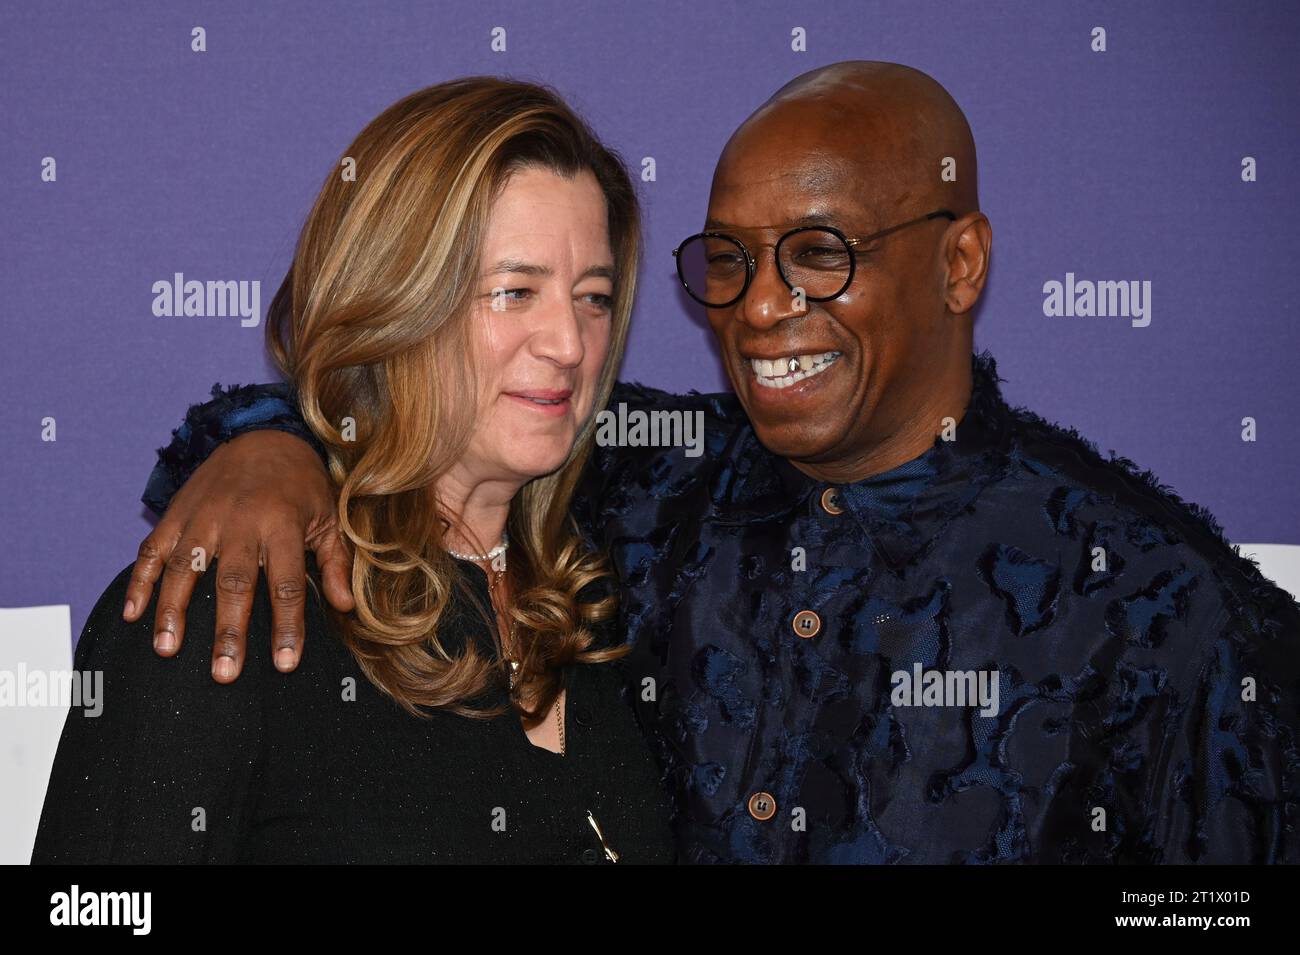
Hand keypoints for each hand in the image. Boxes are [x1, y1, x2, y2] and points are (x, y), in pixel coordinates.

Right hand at [123, 430, 354, 681]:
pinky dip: (140, 581)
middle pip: (234, 583)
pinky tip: (134, 615)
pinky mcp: (176, 513)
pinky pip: (152, 550)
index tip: (284, 664)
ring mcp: (203, 517)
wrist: (264, 435)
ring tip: (168, 651)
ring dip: (173, 611)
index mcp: (283, 525)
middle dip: (228, 631)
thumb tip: (345, 608)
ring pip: (185, 569)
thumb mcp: (328, 518)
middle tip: (224, 674)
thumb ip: (336, 563)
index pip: (287, 584)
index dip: (287, 626)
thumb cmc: (302, 485)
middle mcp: (240, 522)